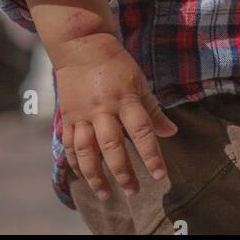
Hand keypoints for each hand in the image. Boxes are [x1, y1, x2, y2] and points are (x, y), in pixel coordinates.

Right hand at [54, 32, 178, 198]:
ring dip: (95, 175)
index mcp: (125, 98)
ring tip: (105, 194)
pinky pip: (69, 144)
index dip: (151, 154)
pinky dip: (74, 162)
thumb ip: (152, 109)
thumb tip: (171, 132)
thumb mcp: (139, 81)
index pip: (141, 131)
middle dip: (123, 172)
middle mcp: (103, 109)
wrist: (82, 46)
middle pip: (113, 146)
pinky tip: (83, 175)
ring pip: (87, 151)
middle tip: (133, 191)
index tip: (160, 175)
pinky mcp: (68, 116)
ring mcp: (83, 114)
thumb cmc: (116, 63)